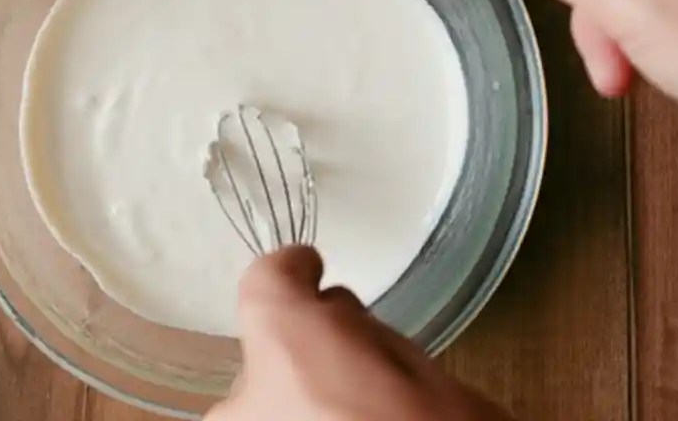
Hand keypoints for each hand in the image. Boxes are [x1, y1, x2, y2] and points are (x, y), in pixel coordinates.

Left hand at [206, 247, 511, 420]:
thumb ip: (371, 342)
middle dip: (307, 365)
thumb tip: (336, 316)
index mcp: (292, 355)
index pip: (265, 286)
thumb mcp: (436, 387)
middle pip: (267, 360)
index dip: (291, 275)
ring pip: (262, 416)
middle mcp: (242, 407)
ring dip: (299, 416)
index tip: (308, 271)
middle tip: (368, 389)